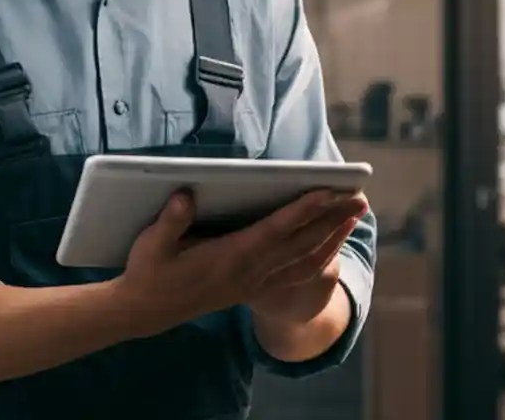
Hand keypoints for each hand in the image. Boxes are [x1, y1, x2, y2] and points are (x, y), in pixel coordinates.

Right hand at [113, 188, 368, 338]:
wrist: (145, 312)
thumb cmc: (149, 273)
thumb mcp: (152, 245)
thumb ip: (171, 220)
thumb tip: (185, 193)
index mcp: (230, 257)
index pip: (276, 229)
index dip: (305, 209)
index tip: (330, 191)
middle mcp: (249, 273)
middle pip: (301, 243)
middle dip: (332, 219)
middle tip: (359, 197)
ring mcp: (253, 284)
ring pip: (304, 260)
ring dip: (333, 237)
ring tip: (353, 216)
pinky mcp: (251, 290)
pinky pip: (295, 274)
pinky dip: (319, 258)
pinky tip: (331, 247)